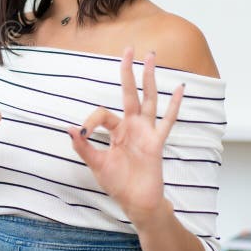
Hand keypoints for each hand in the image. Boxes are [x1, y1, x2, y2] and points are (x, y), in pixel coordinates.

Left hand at [68, 48, 183, 228]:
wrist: (136, 202)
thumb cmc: (117, 183)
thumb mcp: (95, 163)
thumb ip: (83, 146)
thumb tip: (70, 128)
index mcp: (116, 130)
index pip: (102, 113)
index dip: (91, 120)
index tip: (83, 134)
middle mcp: (132, 126)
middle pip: (130, 92)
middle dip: (128, 71)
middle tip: (129, 48)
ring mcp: (146, 132)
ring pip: (149, 99)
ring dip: (150, 78)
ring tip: (152, 56)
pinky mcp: (156, 142)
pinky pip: (168, 121)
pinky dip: (175, 105)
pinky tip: (180, 89)